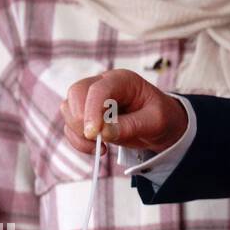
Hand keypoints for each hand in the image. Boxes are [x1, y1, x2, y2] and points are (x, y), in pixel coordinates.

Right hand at [60, 69, 188, 154]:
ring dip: (78, 132)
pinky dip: (78, 141)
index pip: (99, 89)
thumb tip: (104, 133)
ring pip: (68, 109)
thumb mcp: (155, 121)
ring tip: (102, 147)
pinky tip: (98, 149)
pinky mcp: (86, 115)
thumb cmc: (161, 116)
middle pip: (76, 92)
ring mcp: (92, 99)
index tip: (93, 133)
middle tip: (96, 139)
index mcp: (123, 80)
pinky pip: (70, 126)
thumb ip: (131, 126)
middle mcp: (104, 85)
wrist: (161, 125)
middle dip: (80, 118)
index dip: (92, 110)